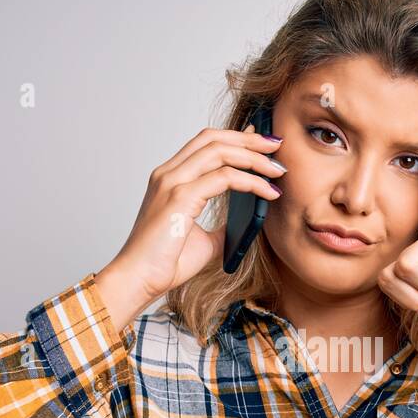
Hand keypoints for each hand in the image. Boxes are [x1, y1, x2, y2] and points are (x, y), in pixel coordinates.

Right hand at [96, 123, 285, 316]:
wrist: (139, 280)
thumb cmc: (165, 263)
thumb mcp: (204, 240)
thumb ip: (223, 225)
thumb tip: (248, 221)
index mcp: (169, 179)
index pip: (205, 144)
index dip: (236, 138)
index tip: (262, 142)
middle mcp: (168, 174)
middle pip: (214, 138)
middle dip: (250, 139)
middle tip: (277, 145)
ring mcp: (172, 183)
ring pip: (220, 151)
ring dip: (254, 157)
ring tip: (277, 170)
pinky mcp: (179, 197)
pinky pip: (224, 178)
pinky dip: (251, 182)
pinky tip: (268, 192)